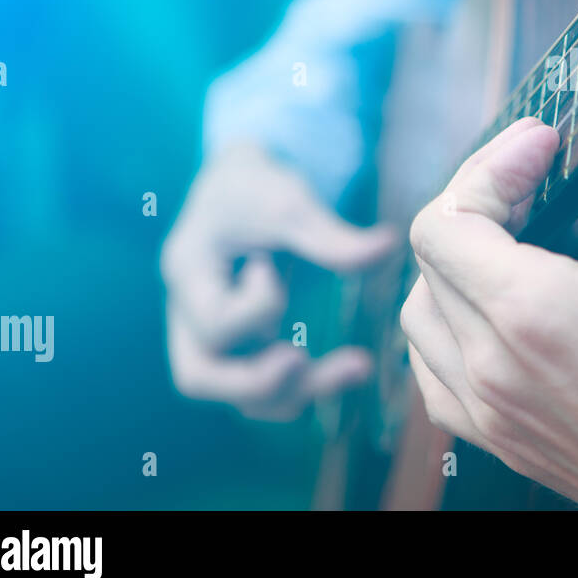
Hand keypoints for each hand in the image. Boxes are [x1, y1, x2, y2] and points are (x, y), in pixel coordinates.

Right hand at [161, 142, 395, 419]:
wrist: (241, 184)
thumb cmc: (256, 186)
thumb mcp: (289, 200)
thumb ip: (330, 234)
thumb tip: (389, 245)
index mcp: (187, 271)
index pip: (213, 321)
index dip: (255, 306)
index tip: (272, 266)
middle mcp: (188, 313)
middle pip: (198, 377)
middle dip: (256, 382)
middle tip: (303, 360)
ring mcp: (212, 334)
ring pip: (237, 393)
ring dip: (295, 392)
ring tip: (357, 366)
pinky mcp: (241, 344)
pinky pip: (262, 386)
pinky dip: (302, 387)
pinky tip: (350, 368)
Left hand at [401, 100, 577, 508]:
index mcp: (530, 313)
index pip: (446, 218)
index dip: (489, 167)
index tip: (544, 146)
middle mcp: (492, 366)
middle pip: (431, 258)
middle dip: (477, 204)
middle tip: (537, 182)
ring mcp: (490, 413)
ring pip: (420, 317)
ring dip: (453, 266)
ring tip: (515, 241)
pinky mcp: (503, 443)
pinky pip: (434, 375)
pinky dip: (448, 331)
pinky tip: (500, 318)